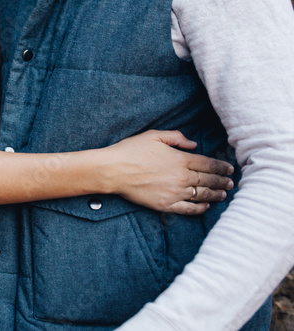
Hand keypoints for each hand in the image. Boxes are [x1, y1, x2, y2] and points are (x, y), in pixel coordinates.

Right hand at [101, 130, 233, 214]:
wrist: (113, 170)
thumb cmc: (131, 150)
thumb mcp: (154, 136)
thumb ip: (176, 137)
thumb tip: (194, 144)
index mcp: (180, 159)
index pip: (208, 164)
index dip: (221, 166)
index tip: (230, 168)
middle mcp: (182, 177)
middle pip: (209, 180)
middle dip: (222, 181)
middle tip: (231, 182)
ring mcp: (175, 192)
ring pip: (202, 195)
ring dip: (216, 195)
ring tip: (224, 194)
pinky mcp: (166, 204)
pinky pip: (189, 209)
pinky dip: (200, 208)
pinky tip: (206, 206)